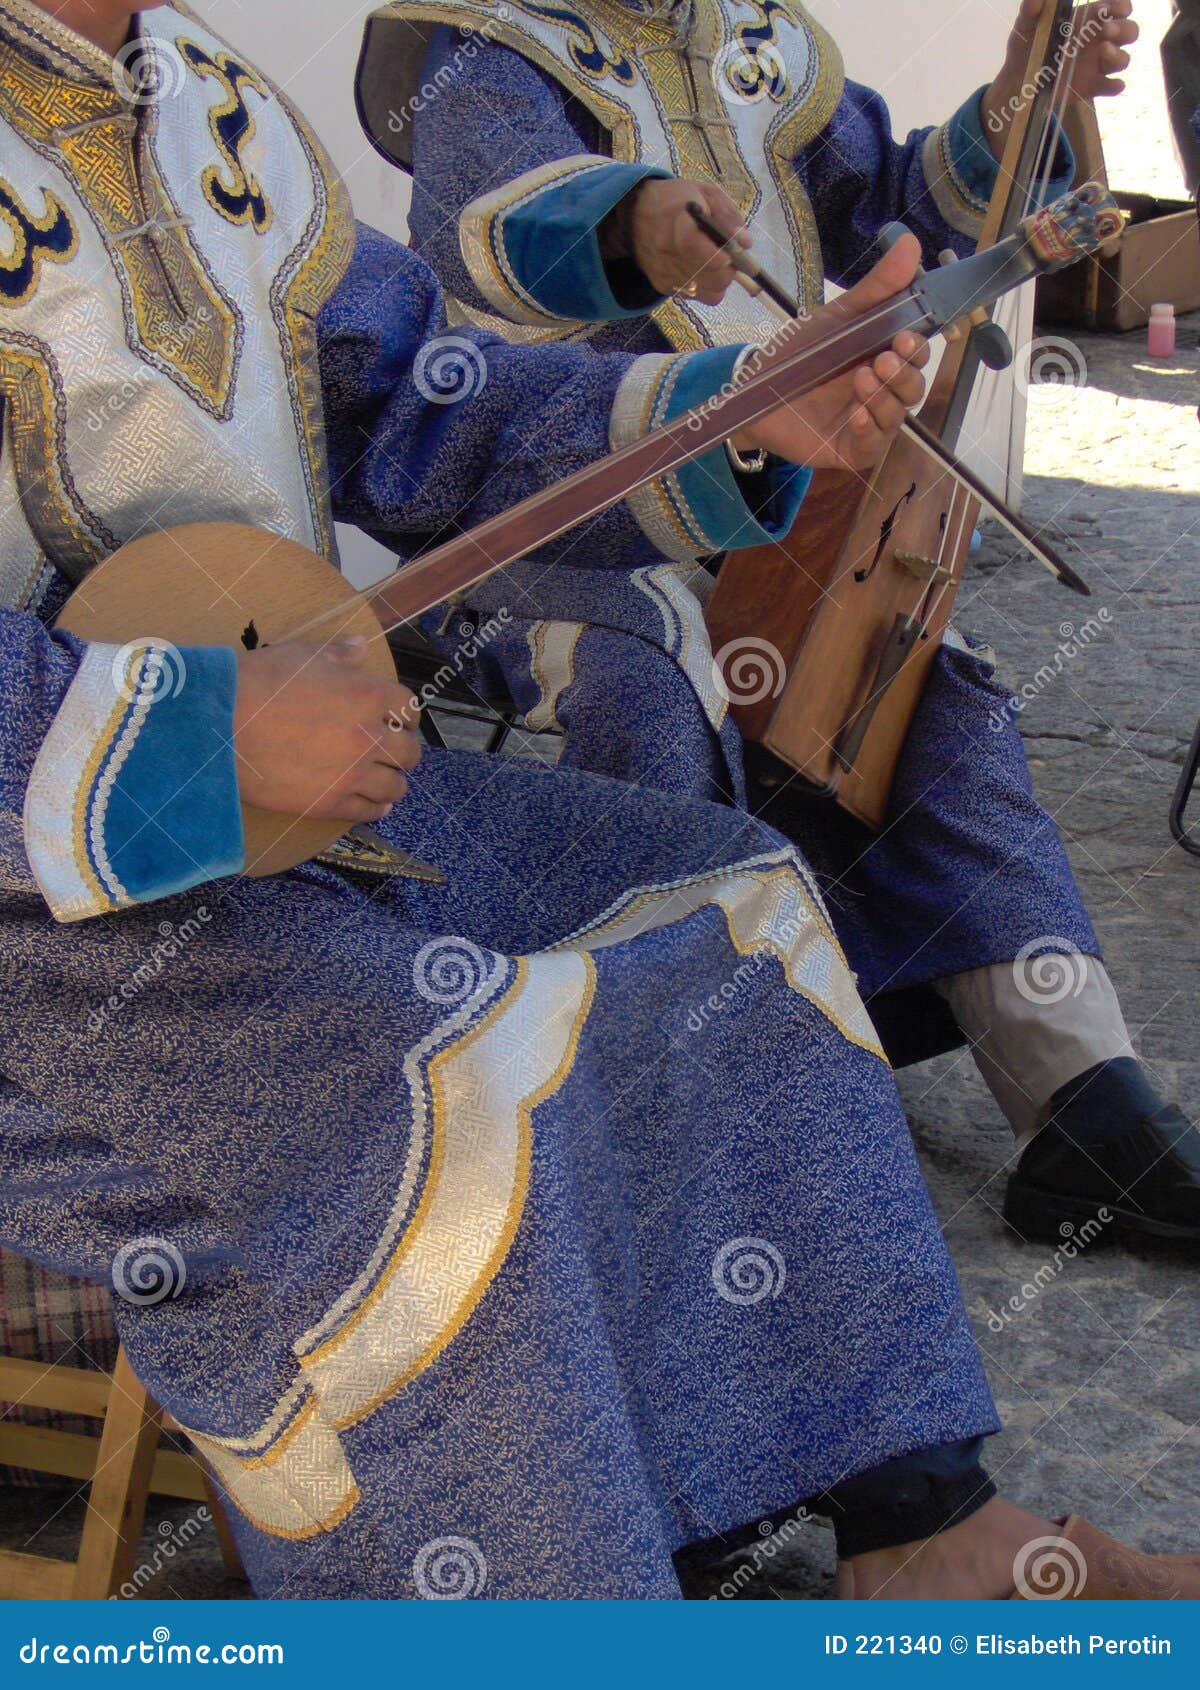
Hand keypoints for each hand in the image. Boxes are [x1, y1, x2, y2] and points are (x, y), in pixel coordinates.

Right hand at [233, 636, 420, 822]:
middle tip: (392, 750)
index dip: (407, 715)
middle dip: (403, 750)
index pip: (409, 708)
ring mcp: (351, 774)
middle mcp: (368, 737)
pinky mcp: (330, 803)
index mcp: (367, 695)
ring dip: (392, 781)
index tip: (401, 720)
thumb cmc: (258, 684)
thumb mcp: (302, 655)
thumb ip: (339, 655)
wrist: (219, 727)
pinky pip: (367, 811)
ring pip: (394, 787)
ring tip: (384, 778)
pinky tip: (374, 804)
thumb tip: (360, 646)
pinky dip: (375, 808)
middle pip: (409, 752)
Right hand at [627, 178, 749, 303]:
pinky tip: (698, 268)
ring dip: (719, 280)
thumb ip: (728, 216)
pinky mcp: (663, 287)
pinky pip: (697, 296)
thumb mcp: (705, 194)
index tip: (732, 247)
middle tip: (727, 255)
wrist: (634, 214)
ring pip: (710, 293)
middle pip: (716, 280)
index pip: (713, 258)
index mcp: (680, 225)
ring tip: (713, 261)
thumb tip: (746, 243)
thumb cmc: (676, 201)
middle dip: (729, 270)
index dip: (729, 256)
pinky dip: (705, 285)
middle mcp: (669, 254)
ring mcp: (665, 274)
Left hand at [732, 233, 929, 475]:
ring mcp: (868, 422)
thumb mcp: (836, 318)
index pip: (917, 354)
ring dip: (886, 397)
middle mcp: (882, 391)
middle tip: (883, 359)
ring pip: (897, 415)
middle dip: (904, 373)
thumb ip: (875, 288)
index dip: (918, 347)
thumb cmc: (797, 354)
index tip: (906, 335)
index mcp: (883, 357)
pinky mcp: (849, 449)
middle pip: (913, 386)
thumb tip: (911, 244)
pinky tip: (858, 414)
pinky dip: (870, 429)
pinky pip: (872, 445)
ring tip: (862, 378)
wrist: (753, 389)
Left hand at [982, 0, 1137, 156]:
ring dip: (1118, 55)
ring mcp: (1097, 65)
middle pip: (1129, 31)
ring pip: (1123, 59)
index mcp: (1089, 19)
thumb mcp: (1025, 26)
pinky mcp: (1091, 87)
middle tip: (1105, 30)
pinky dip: (1115, 86)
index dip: (1121, 5)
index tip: (1111, 7)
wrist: (1017, 80)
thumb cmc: (1026, 46)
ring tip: (1102, 51)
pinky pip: (1112, 87)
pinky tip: (1110, 85)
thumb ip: (1030, 10)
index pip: (1117, 7)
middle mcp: (1099, 41)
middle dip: (1122, 29)